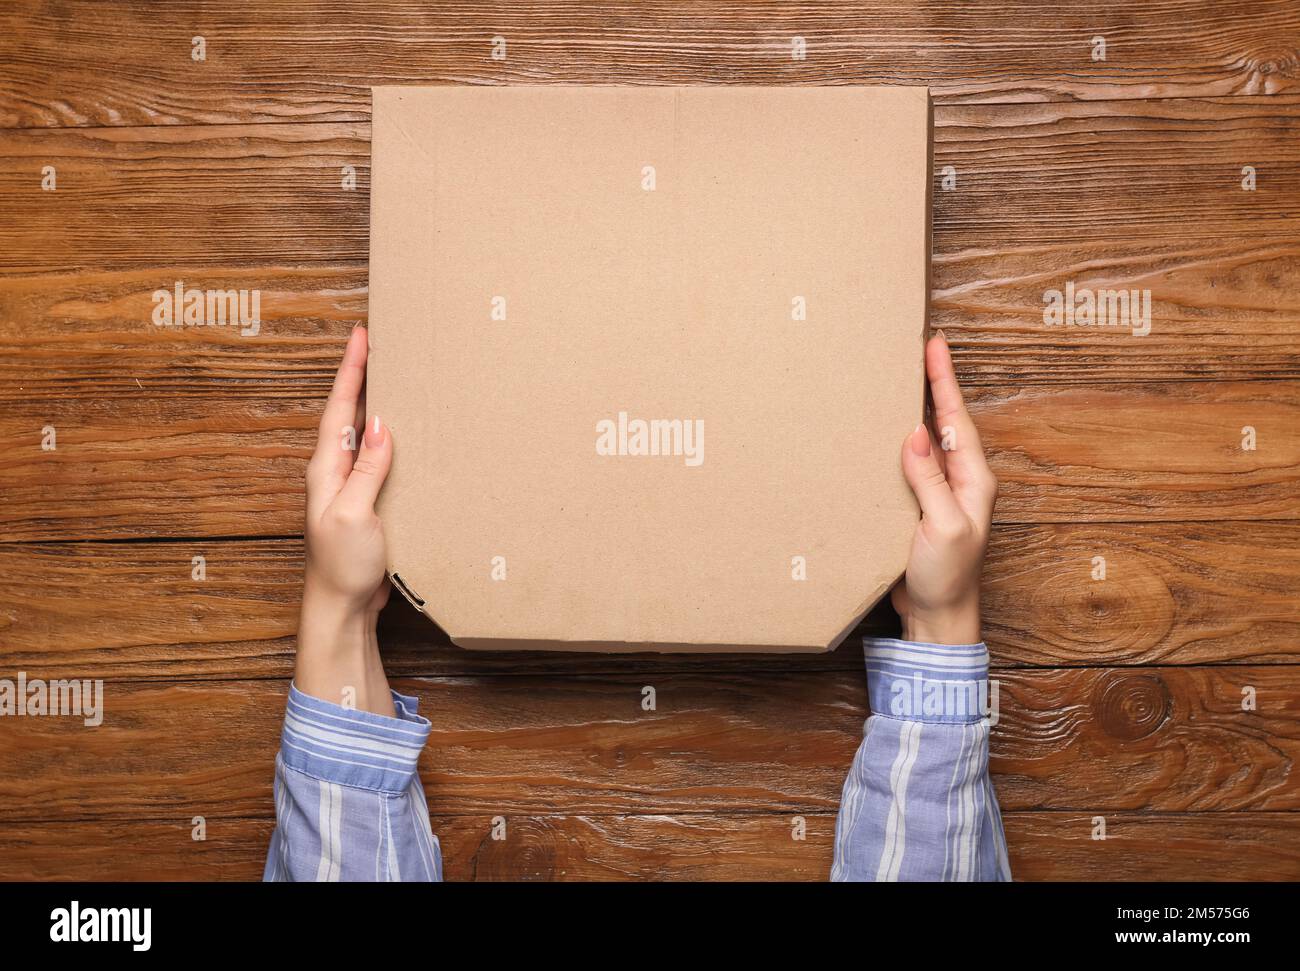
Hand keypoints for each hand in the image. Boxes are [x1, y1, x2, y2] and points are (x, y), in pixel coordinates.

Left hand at [295, 325, 396, 715]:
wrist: (341, 608)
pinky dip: (390, 438)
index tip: (362, 337)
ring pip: (364, 434)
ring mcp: (351, 488)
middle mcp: (335, 473)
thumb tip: (380, 424)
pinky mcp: (368, 503)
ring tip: (394, 376)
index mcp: (327, 469)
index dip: (351, 371)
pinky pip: (379, 460)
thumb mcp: (355, 514)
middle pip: (349, 413)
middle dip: (362, 376)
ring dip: (376, 404)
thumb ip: (367, 469)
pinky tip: (407, 435)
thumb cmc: (342, 566)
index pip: (339, 409)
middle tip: (378, 343)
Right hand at [891, 332, 995, 645]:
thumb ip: (930, 482)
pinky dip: (897, 442)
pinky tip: (884, 432)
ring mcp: (938, 493)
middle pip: (942, 421)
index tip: (934, 347)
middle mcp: (958, 480)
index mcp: (972, 480)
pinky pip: (909, 464)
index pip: (954, 419)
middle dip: (932, 384)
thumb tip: (915, 434)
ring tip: (900, 378)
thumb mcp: (941, 528)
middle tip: (920, 348)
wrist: (938, 617)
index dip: (944, 382)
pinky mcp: (918, 506)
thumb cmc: (947, 578)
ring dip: (913, 409)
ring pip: (925, 440)